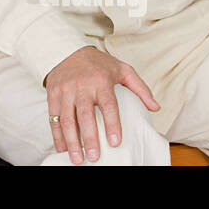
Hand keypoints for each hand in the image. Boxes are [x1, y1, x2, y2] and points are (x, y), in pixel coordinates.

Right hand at [43, 46, 159, 164]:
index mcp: (101, 80)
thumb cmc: (97, 63)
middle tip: (94, 157)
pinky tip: (62, 148)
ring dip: (71, 141)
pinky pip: (54, 117)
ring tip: (77, 159)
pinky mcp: (53, 94)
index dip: (112, 124)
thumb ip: (140, 88)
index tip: (114, 142)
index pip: (108, 105)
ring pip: (67, 119)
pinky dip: (57, 134)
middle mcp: (82, 86)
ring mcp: (65, 91)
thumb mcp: (122, 69)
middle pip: (85, 115)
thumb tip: (155, 107)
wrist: (67, 50)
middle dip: (89, 138)